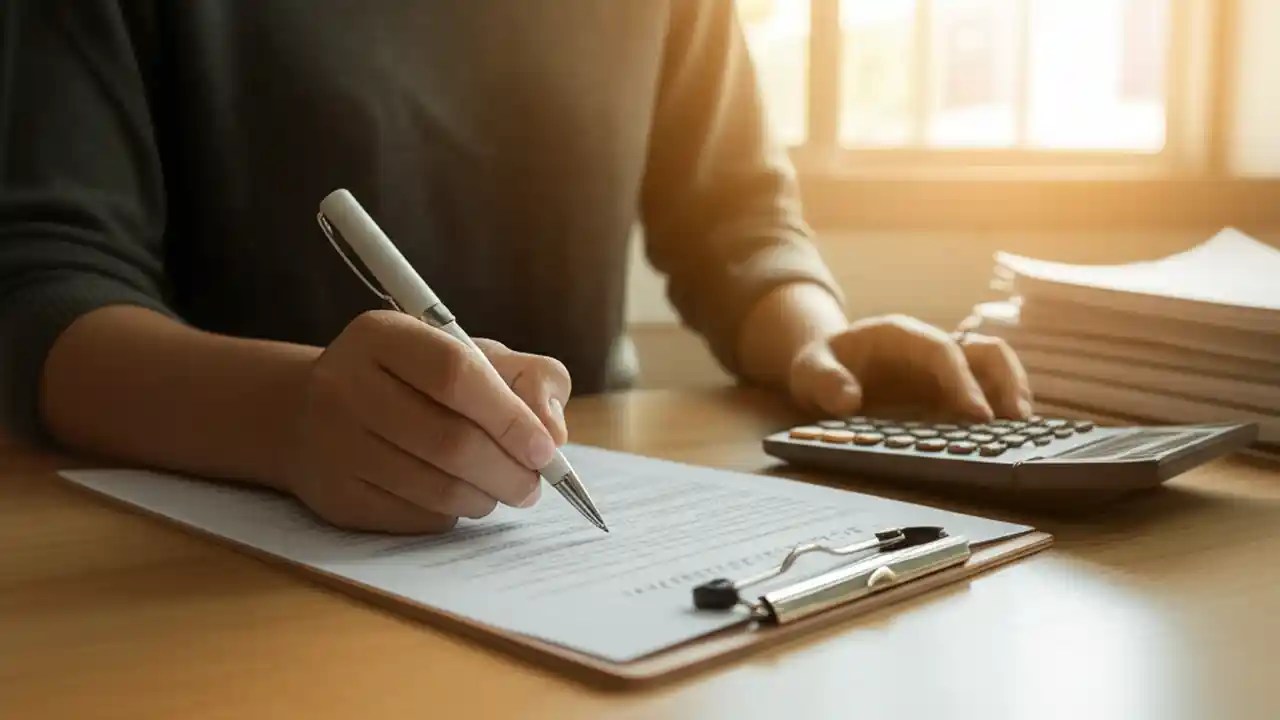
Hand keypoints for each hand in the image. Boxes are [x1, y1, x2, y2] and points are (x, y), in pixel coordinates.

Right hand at [278, 311, 570, 532]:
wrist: (308, 414)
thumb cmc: (412, 380)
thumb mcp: (468, 354)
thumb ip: (527, 376)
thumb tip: (553, 431)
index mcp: (383, 336)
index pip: (457, 374)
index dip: (511, 417)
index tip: (546, 448)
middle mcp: (346, 385)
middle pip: (450, 441)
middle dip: (509, 471)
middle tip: (533, 484)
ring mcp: (334, 444)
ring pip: (436, 488)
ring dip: (485, 497)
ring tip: (501, 489)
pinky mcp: (335, 496)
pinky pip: (415, 518)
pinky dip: (451, 514)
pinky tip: (455, 496)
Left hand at [785, 314, 1031, 420]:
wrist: (823, 369)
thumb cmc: (820, 366)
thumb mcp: (809, 371)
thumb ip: (824, 382)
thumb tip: (849, 400)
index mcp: (900, 335)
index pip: (942, 351)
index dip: (962, 380)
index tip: (976, 414)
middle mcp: (932, 347)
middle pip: (985, 350)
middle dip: (1006, 381)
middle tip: (1015, 422)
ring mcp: (945, 370)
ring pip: (995, 368)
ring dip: (1013, 393)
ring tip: (1022, 430)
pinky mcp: (950, 391)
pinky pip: (987, 393)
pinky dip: (1000, 411)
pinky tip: (1008, 438)